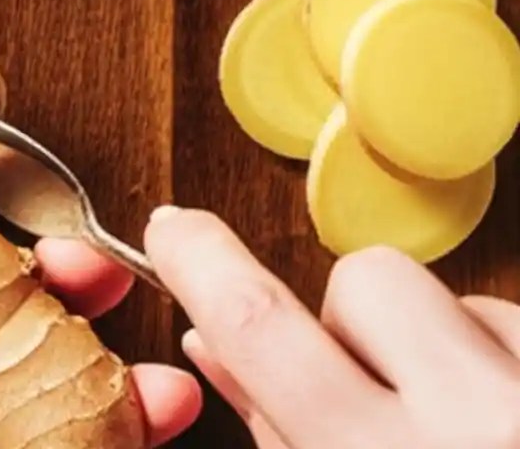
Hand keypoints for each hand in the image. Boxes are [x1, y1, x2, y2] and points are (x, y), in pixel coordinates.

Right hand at [145, 207, 519, 448]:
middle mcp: (476, 419)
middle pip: (367, 280)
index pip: (260, 325)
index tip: (173, 230)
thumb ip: (274, 430)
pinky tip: (505, 422)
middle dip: (350, 318)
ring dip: (437, 344)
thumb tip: (214, 345)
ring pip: (457, 297)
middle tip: (370, 392)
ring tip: (456, 423)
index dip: (201, 262)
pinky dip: (501, 363)